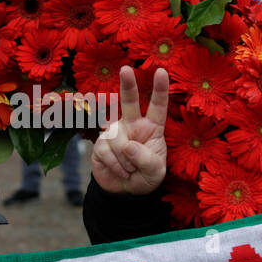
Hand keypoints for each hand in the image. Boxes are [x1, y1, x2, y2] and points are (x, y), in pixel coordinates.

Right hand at [92, 66, 167, 195]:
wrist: (125, 192)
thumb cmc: (146, 177)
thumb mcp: (155, 172)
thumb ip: (147, 159)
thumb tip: (128, 146)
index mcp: (151, 127)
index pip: (157, 106)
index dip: (160, 89)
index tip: (161, 71)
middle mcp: (132, 124)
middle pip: (129, 102)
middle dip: (127, 85)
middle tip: (126, 68)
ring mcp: (114, 132)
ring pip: (117, 139)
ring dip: (126, 160)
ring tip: (130, 170)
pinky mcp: (100, 144)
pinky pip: (107, 152)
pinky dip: (116, 166)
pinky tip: (120, 171)